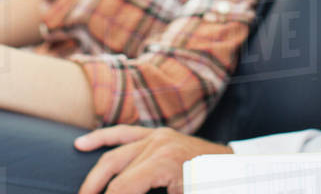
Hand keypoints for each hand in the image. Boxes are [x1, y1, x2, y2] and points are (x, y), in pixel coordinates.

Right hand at [75, 126, 231, 193]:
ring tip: (82, 192)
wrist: (239, 170)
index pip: (122, 188)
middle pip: (114, 172)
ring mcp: (157, 136)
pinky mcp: (158, 134)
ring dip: (95, 174)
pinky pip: (125, 134)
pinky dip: (103, 138)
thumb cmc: (214, 186)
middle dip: (96, 190)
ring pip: (114, 153)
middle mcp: (158, 143)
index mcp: (164, 162)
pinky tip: (82, 145)